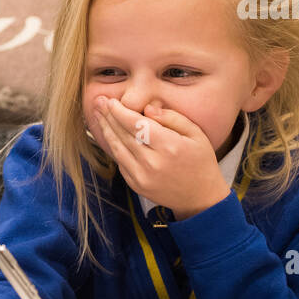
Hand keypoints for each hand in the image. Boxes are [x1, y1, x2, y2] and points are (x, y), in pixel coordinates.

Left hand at [93, 96, 230, 218]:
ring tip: (98, 115)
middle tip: (98, 102)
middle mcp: (153, 162)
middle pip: (123, 135)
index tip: (111, 100)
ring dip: (105, 130)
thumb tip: (148, 108)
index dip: (120, 111)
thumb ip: (172, 118)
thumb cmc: (200, 161)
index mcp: (169, 147)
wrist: (200, 198)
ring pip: (117, 149)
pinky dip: (112, 146)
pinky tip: (108, 134)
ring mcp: (142, 176)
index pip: (136, 124)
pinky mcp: (136, 185)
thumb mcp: (196, 134)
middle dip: (108, 116)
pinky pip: (120, 162)